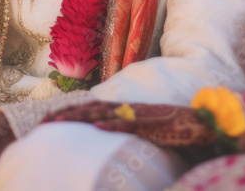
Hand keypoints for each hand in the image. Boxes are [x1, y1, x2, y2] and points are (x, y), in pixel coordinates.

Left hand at [46, 101, 215, 149]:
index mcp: (127, 109)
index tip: (51, 119)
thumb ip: (128, 130)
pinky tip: (99, 127)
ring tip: (60, 121)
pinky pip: (130, 123)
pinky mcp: (152, 123)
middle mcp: (130, 108)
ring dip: (82, 117)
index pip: (94, 108)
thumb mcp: (145, 130)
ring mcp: (140, 115)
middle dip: (67, 114)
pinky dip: (114, 124)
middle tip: (43, 121)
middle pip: (92, 108)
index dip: (72, 112)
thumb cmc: (175, 129)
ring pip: (105, 113)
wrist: (201, 124)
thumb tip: (107, 135)